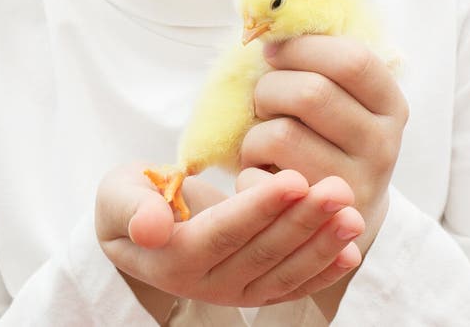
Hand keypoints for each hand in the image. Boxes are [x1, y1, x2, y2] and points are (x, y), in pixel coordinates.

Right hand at [95, 161, 364, 309]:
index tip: (293, 179)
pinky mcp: (253, 289)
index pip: (224, 232)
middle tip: (337, 188)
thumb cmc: (130, 203)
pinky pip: (292, 285)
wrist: (141, 230)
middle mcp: (208, 283)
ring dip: (321, 243)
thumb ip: (131, 208)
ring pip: (284, 269)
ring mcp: (234, 291)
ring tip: (352, 211)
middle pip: (262, 251)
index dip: (259, 207)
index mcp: (174, 258)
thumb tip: (150, 225)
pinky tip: (350, 250)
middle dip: (303, 220)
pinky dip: (323, 271)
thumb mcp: (117, 197)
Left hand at [243, 35, 409, 259]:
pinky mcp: (316, 219)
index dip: (302, 47)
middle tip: (264, 97)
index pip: (352, 60)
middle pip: (310, 93)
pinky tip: (261, 166)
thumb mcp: (341, 95)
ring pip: (281, 134)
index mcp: (390, 105)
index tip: (274, 52)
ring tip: (263, 134)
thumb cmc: (327, 132)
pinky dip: (248, 167)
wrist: (339, 210)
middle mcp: (382, 146)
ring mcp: (352, 185)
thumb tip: (269, 27)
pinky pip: (261, 178)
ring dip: (255, 128)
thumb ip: (319, 60)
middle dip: (270, 86)